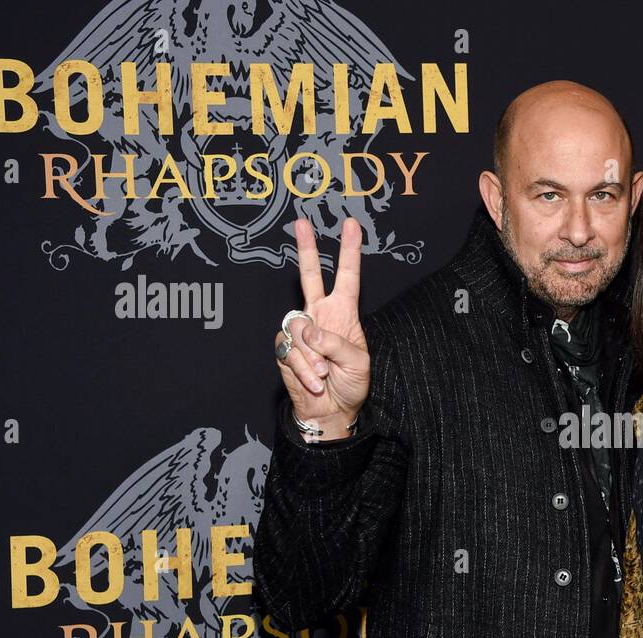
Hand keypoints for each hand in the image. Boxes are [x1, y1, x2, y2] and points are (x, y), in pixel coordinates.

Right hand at [275, 217, 369, 439]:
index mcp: (343, 313)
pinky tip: (314, 381)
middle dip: (307, 248)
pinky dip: (305, 369)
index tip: (351, 225)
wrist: (330, 410)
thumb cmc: (350, 384)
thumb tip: (308, 330)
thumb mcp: (357, 363)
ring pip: (299, 327)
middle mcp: (319, 315)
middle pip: (310, 276)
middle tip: (302, 222)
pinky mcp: (285, 347)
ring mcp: (300, 330)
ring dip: (314, 357)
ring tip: (325, 375)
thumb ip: (336, 343)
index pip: (347, 277)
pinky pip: (291, 351)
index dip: (349, 251)